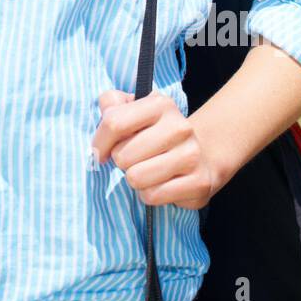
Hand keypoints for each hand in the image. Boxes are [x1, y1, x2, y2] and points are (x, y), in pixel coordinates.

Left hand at [90, 88, 220, 209]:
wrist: (201, 155)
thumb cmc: (155, 133)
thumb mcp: (134, 110)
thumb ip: (112, 104)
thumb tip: (105, 111)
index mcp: (161, 104)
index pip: (113, 123)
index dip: (100, 142)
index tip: (102, 151)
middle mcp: (179, 127)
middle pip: (122, 156)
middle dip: (121, 161)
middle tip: (133, 159)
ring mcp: (191, 155)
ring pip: (136, 178)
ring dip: (134, 179)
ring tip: (146, 171)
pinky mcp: (199, 183)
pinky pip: (153, 196)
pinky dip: (149, 194)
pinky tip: (160, 183)